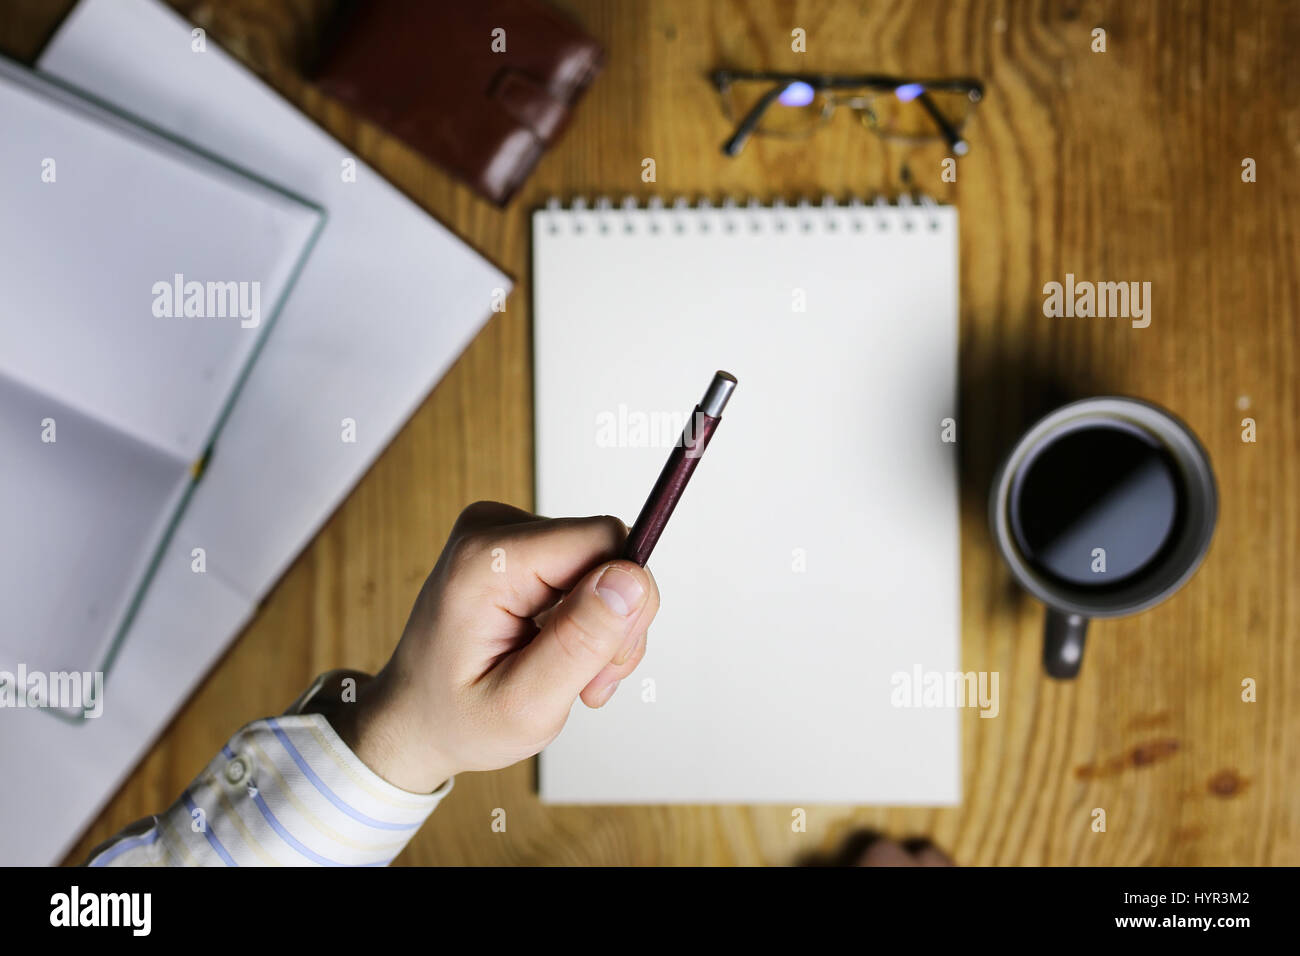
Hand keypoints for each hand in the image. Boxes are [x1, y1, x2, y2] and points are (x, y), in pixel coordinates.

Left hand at [329, 501, 659, 793]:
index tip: (604, 663)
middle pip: (607, 551)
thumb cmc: (456, 718)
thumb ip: (583, 639)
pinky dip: (585, 618)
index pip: (603, 540)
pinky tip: (560, 655)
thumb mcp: (526, 704)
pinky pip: (583, 569)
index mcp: (486, 561)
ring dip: (602, 627)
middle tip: (589, 682)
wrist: (412, 718)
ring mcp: (502, 532)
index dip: (625, 600)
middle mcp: (491, 529)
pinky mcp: (515, 544)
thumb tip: (632, 579)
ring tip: (572, 677)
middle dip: (614, 622)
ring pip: (602, 564)